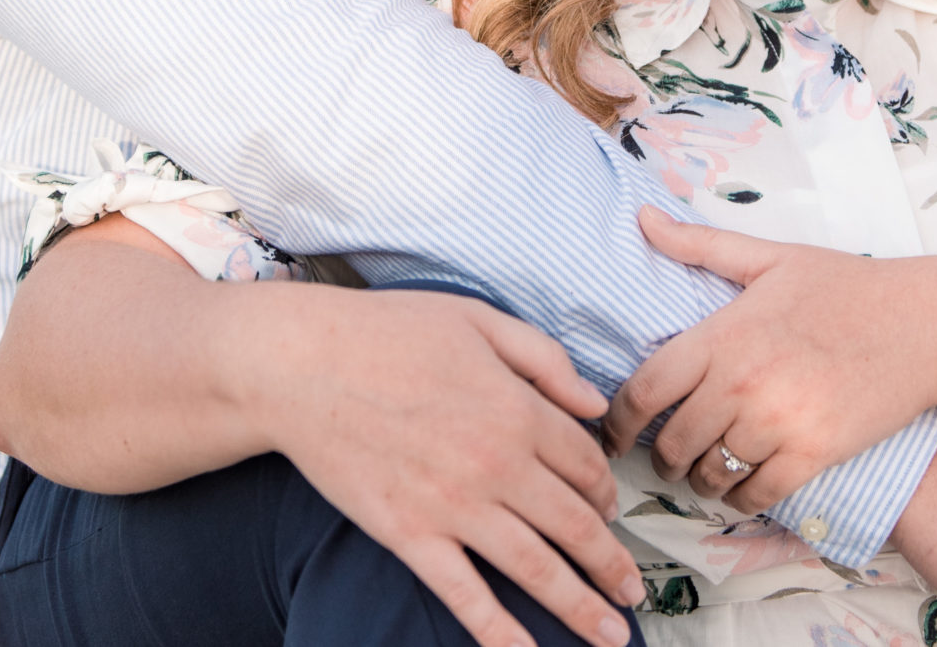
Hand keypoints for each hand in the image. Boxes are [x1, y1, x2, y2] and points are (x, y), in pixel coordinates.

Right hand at [248, 285, 643, 646]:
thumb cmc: (387, 332)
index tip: (612, 509)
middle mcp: (498, 465)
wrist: (301, 365)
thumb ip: (545, 360)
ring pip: (537, 569)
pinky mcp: (410, 537)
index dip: (607, 491)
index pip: (586, 465)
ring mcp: (455, 507)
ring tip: (613, 633)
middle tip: (635, 592)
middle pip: (576, 526)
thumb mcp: (478, 320)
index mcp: (519, 410)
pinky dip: (500, 633)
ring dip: (582, 607)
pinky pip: (465, 596)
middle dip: (612, 565)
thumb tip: (595, 405)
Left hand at [598, 208, 936, 514]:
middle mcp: (743, 382)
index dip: (617, 421)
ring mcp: (779, 422)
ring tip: (701, 472)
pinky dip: (742, 497)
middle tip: (664, 457)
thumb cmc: (846, 287)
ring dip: (699, 480)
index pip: (645, 390)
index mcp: (724, 334)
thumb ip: (700, 245)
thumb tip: (642, 218)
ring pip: (711, 474)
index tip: (613, 434)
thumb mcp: (770, 257)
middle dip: (661, 456)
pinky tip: (743, 484)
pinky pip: (757, 493)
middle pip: (672, 442)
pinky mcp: (814, 453)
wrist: (924, 325)